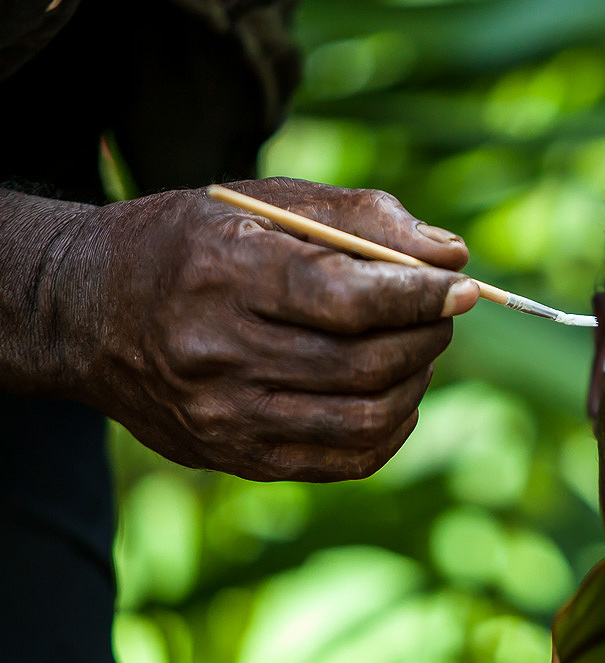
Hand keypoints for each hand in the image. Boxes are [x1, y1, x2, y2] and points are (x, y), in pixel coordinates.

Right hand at [52, 178, 477, 480]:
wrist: (84, 312)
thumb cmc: (192, 244)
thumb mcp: (263, 202)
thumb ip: (363, 218)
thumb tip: (452, 256)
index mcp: (224, 273)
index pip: (347, 299)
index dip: (418, 297)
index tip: (461, 288)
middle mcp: (217, 351)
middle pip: (364, 362)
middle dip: (426, 336)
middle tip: (443, 313)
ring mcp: (223, 415)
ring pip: (363, 418)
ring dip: (415, 382)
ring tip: (419, 350)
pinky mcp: (234, 457)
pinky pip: (343, 460)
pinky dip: (390, 430)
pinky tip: (394, 394)